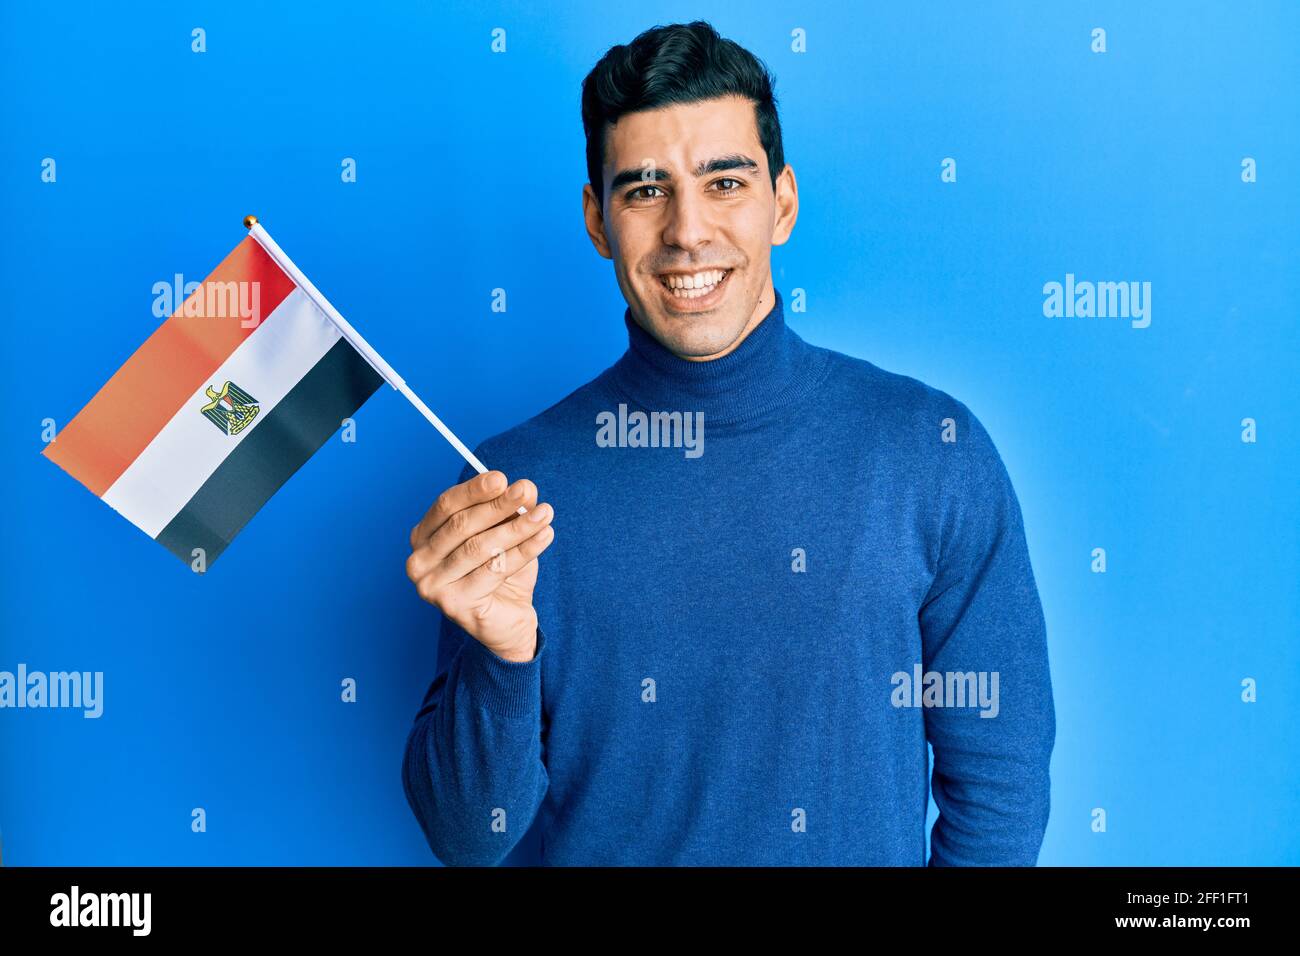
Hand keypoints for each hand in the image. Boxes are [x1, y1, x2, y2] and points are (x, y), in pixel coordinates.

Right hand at [406, 470, 554, 660]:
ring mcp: (432, 586)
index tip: (502, 478)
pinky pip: (493, 570)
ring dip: (516, 527)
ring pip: (479, 548)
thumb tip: (525, 489)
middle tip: (526, 490)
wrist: (508, 622)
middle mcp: (419, 561)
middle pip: (461, 525)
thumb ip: (510, 511)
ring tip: (545, 513)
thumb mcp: (505, 534)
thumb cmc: (501, 573)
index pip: (445, 505)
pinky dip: (524, 551)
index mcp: (424, 537)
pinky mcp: (454, 605)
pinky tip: (545, 537)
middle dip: (498, 505)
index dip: (474, 490)